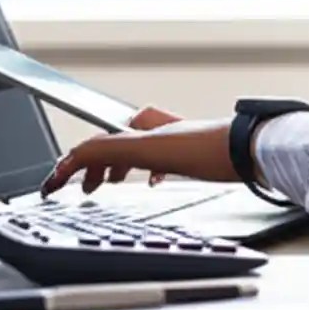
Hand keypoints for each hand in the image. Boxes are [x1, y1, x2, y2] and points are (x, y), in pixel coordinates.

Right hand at [42, 117, 238, 196]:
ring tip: (111, 180)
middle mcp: (158, 126)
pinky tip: (157, 179)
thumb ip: (109, 150)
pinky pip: (161, 158)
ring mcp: (177, 137)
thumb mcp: (150, 150)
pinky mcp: (196, 151)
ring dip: (118, 165)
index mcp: (142, 124)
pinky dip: (149, 168)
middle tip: (83, 185)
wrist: (253, 150)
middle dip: (93, 163)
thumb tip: (72, 156)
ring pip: (136, 148)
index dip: (71, 162)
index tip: (54, 181)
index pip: (95, 141)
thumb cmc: (211, 150)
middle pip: (113, 142)